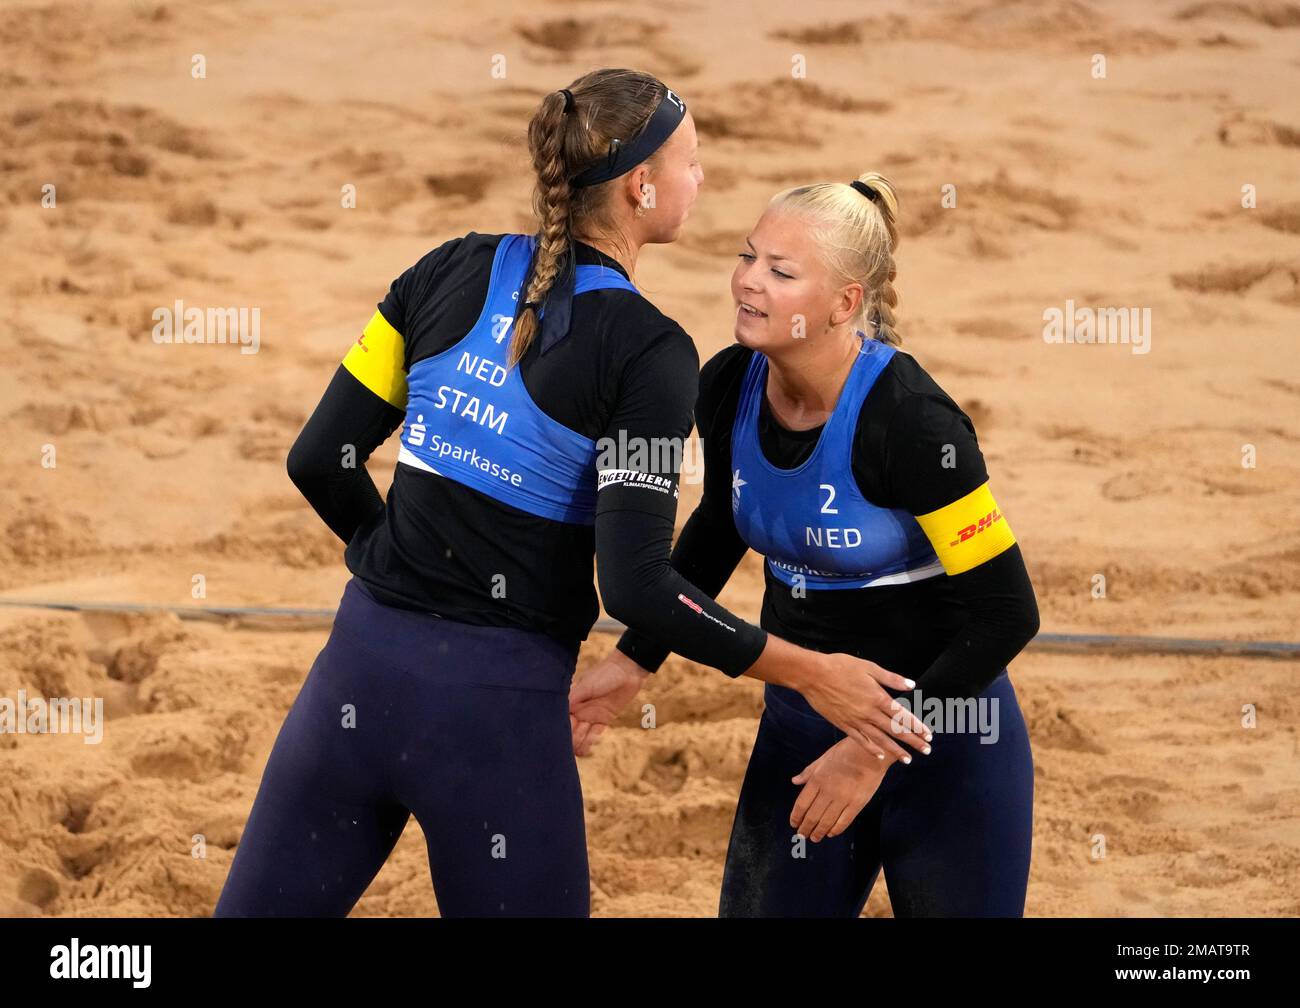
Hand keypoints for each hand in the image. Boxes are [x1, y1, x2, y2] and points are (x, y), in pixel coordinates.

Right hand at [568, 649, 649, 755]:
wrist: (627, 671)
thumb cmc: (604, 674)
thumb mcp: (586, 685)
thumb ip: (573, 698)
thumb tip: (558, 712)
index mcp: (571, 701)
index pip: (561, 719)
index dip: (559, 729)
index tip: (559, 738)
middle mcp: (579, 710)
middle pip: (570, 730)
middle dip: (568, 739)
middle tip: (570, 745)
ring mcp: (591, 716)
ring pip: (581, 735)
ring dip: (578, 743)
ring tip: (578, 749)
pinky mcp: (604, 719)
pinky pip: (594, 734)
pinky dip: (589, 741)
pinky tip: (586, 747)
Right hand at [744, 636, 932, 761]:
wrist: (813, 675)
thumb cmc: (841, 666)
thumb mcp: (869, 667)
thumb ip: (891, 678)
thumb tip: (911, 685)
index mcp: (878, 697)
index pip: (902, 716)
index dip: (917, 726)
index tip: (929, 735)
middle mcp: (869, 712)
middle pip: (895, 730)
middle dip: (912, 741)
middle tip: (926, 751)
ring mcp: (855, 720)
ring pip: (879, 739)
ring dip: (895, 750)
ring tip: (908, 760)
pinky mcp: (843, 724)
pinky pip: (859, 740)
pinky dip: (870, 748)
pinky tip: (879, 755)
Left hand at [790, 737, 892, 841]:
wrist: (871, 753)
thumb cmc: (846, 752)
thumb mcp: (823, 758)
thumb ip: (808, 772)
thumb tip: (794, 781)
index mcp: (817, 780)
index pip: (802, 804)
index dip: (796, 816)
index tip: (794, 823)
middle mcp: (828, 792)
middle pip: (812, 816)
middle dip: (805, 828)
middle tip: (802, 835)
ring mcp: (843, 799)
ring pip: (827, 822)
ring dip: (818, 832)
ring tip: (814, 838)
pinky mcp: (857, 804)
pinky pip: (843, 821)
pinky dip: (835, 830)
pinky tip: (830, 833)